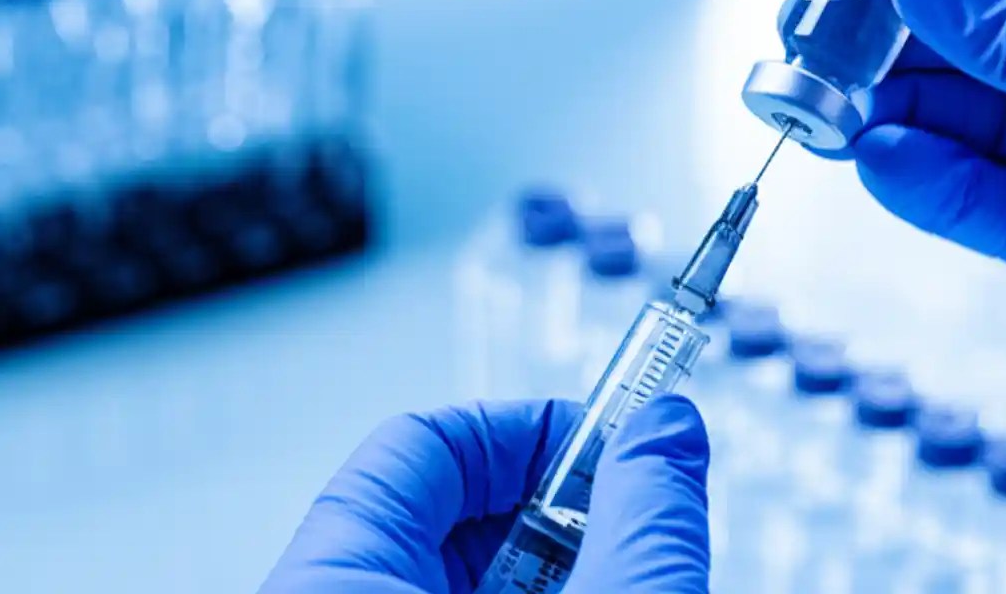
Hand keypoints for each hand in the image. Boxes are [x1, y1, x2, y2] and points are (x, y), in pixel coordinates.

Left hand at [257, 396, 710, 592]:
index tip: (611, 436)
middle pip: (445, 512)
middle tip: (629, 531)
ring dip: (555, 572)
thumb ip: (645, 527)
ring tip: (612, 584)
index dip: (527, 427)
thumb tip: (671, 432)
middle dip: (559, 511)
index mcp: (334, 587)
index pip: (420, 444)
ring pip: (455, 578)